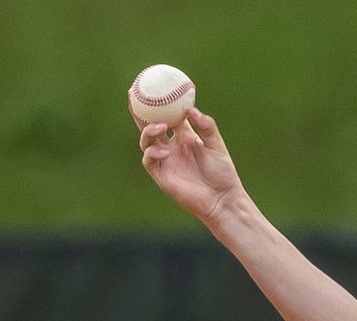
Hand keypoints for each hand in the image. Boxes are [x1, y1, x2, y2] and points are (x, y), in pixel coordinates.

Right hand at [133, 106, 246, 225]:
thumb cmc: (222, 172)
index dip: (160, 103)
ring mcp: (165, 161)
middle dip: (140, 112)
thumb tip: (190, 110)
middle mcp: (172, 147)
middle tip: (134, 96)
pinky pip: (149, 160)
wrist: (222, 198)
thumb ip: (205, 125)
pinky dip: (153, 152)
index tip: (154, 87)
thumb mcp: (216, 143)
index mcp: (184, 137)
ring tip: (161, 126)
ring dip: (149, 131)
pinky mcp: (161, 176)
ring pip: (146, 141)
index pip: (168, 116)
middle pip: (150, 126)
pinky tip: (165, 151)